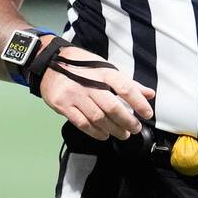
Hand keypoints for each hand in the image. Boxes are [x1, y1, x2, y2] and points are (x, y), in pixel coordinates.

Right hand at [38, 40, 154, 140]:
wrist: (48, 62)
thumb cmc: (80, 65)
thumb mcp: (105, 67)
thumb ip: (128, 82)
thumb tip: (149, 93)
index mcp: (102, 71)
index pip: (125, 88)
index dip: (138, 103)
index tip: (146, 113)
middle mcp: (88, 82)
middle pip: (112, 107)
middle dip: (127, 121)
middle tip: (135, 128)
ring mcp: (74, 94)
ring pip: (98, 118)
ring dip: (113, 129)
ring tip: (122, 133)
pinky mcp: (63, 104)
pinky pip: (82, 123)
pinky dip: (95, 132)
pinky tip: (104, 134)